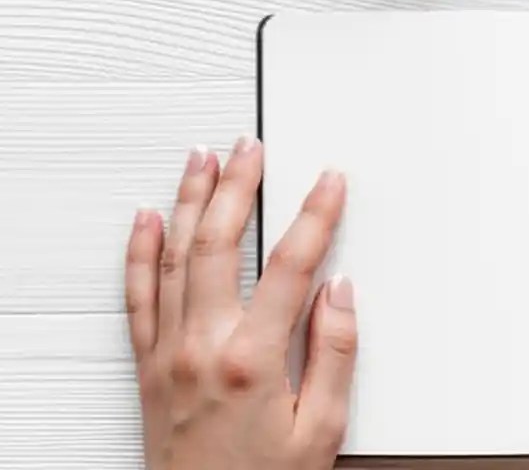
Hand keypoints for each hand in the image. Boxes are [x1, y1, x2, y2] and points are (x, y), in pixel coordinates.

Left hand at [124, 138, 355, 468]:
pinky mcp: (148, 366)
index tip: (329, 182)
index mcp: (251, 359)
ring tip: (203, 159)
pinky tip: (148, 219)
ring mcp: (168, 352)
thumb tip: (340, 292)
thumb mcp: (322, 430)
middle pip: (220, 244)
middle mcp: (201, 346)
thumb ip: (334, 355)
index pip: (292, 266)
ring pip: (175, 257)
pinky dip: (140, 251)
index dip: (315, 215)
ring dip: (190, 201)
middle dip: (239, 186)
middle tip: (252, 148)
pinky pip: (138, 295)